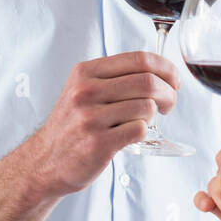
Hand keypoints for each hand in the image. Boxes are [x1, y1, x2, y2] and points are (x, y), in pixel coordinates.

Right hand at [28, 51, 179, 196]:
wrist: (46, 161)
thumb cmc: (72, 125)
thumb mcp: (82, 90)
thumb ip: (114, 77)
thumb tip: (159, 71)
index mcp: (85, 73)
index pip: (138, 59)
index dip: (166, 68)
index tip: (174, 79)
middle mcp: (85, 92)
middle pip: (147, 82)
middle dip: (168, 93)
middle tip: (169, 103)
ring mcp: (90, 118)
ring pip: (146, 107)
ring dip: (154, 115)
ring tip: (146, 121)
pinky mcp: (98, 144)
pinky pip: (139, 130)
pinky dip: (144, 132)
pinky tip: (133, 134)